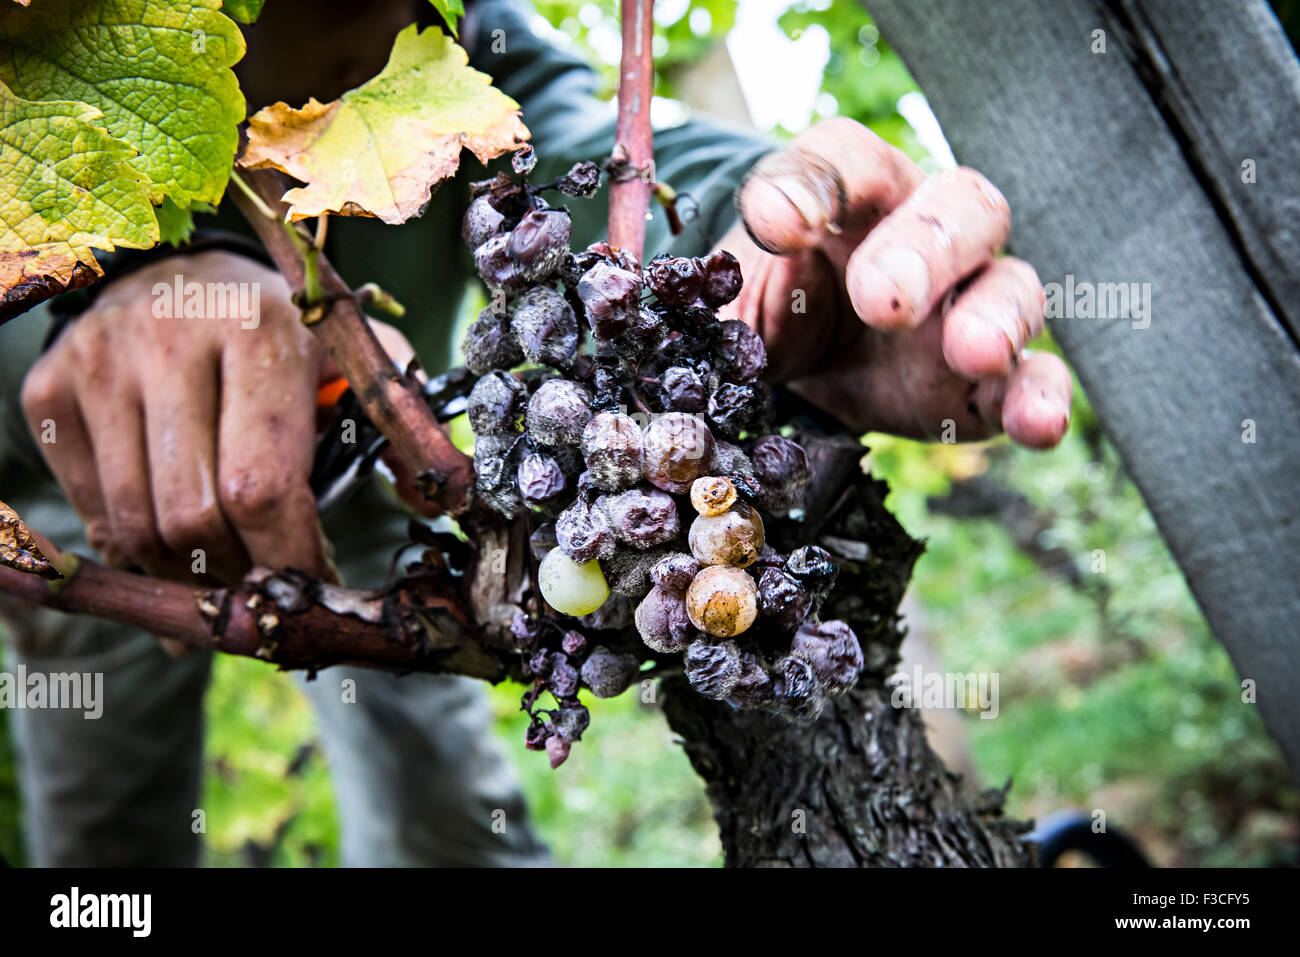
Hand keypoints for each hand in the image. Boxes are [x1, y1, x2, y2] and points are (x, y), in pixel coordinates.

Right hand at [20, 250, 412, 583]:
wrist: (178, 272)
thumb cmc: (284, 333)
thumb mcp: (352, 357)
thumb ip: (402, 422)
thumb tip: (439, 500)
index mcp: (261, 332)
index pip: (264, 486)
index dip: (290, 557)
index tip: (314, 586)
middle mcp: (170, 340)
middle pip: (196, 518)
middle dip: (240, 576)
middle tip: (268, 593)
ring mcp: (100, 363)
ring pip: (137, 527)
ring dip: (187, 580)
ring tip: (225, 588)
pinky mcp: (51, 389)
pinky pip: (92, 511)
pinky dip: (134, 556)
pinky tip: (172, 564)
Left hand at [721, 118, 1071, 447]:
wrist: (797, 383)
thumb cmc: (769, 315)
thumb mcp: (729, 307)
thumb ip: (721, 301)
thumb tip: (700, 302)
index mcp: (852, 199)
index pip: (846, 158)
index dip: (816, 183)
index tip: (777, 224)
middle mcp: (924, 237)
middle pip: (957, 205)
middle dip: (925, 247)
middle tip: (882, 297)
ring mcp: (967, 308)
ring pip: (1013, 286)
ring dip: (997, 316)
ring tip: (970, 350)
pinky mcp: (985, 384)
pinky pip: (1033, 380)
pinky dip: (1041, 399)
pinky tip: (1036, 423)